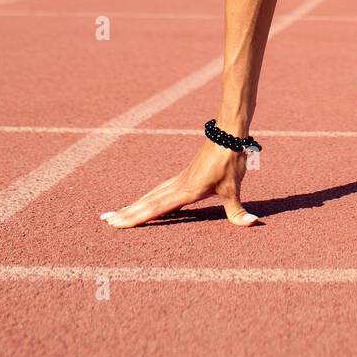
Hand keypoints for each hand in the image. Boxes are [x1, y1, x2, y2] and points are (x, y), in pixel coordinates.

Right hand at [100, 138, 259, 228]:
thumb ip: (237, 210)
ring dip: (135, 205)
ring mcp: (180, 179)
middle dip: (127, 212)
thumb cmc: (230, 160)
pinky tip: (145, 201)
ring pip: (151, 195)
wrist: (228, 133)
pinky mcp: (185, 175)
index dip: (137, 217)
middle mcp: (178, 185)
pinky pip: (160, 190)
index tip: (117, 223)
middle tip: (106, 220)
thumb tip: (251, 223)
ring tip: (117, 213)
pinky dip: (148, 198)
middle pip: (147, 201)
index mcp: (186, 190)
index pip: (156, 208)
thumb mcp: (234, 187)